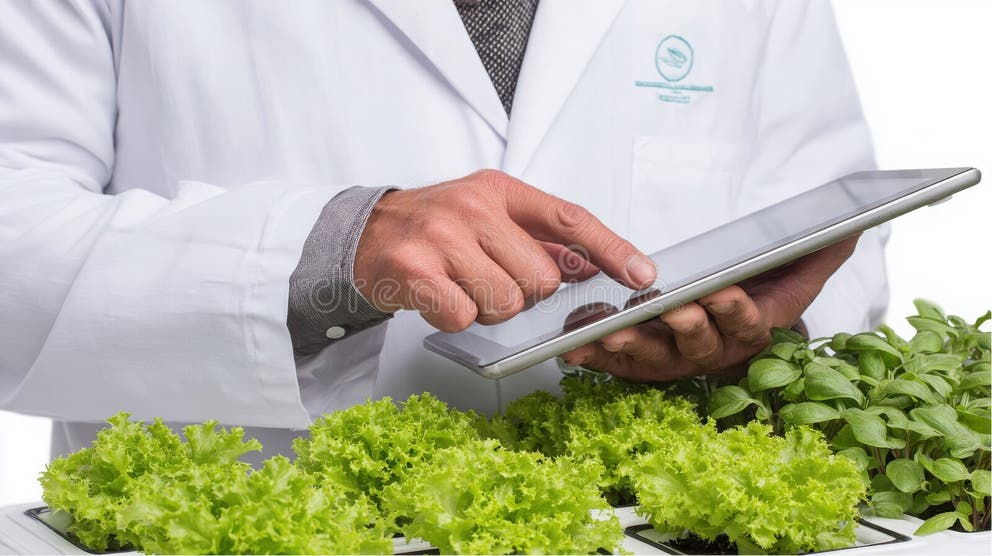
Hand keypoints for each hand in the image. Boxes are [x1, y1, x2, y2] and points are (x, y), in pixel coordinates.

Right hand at [354, 170, 655, 331]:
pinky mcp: (415, 270)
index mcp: (499, 190)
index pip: (568, 218)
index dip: (611, 248)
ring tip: (460, 288)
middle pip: (540, 278)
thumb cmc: (432, 229)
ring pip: (506, 302)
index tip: (641, 273)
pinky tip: (439, 299)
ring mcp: (442, 237)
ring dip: (488, 309)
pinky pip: (466, 316)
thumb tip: (591, 265)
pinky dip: (456, 318)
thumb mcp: (486, 217)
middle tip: (487, 280)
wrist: (363, 236)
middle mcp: (473, 207)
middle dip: (521, 294)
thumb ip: (537, 238)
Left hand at [560, 236, 860, 380]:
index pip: (746, 324)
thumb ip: (820, 247)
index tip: (719, 292)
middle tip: (669, 308)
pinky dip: (594, 354)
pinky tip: (574, 343)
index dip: (732, 311)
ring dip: (630, 344)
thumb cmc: (753, 282)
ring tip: (610, 329)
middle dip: (684, 326)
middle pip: (698, 344)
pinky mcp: (636, 358)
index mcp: (749, 329)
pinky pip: (614, 361)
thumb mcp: (792, 264)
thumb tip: (853, 226)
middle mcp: (710, 349)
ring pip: (651, 356)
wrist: (719, 299)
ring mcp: (671, 357)